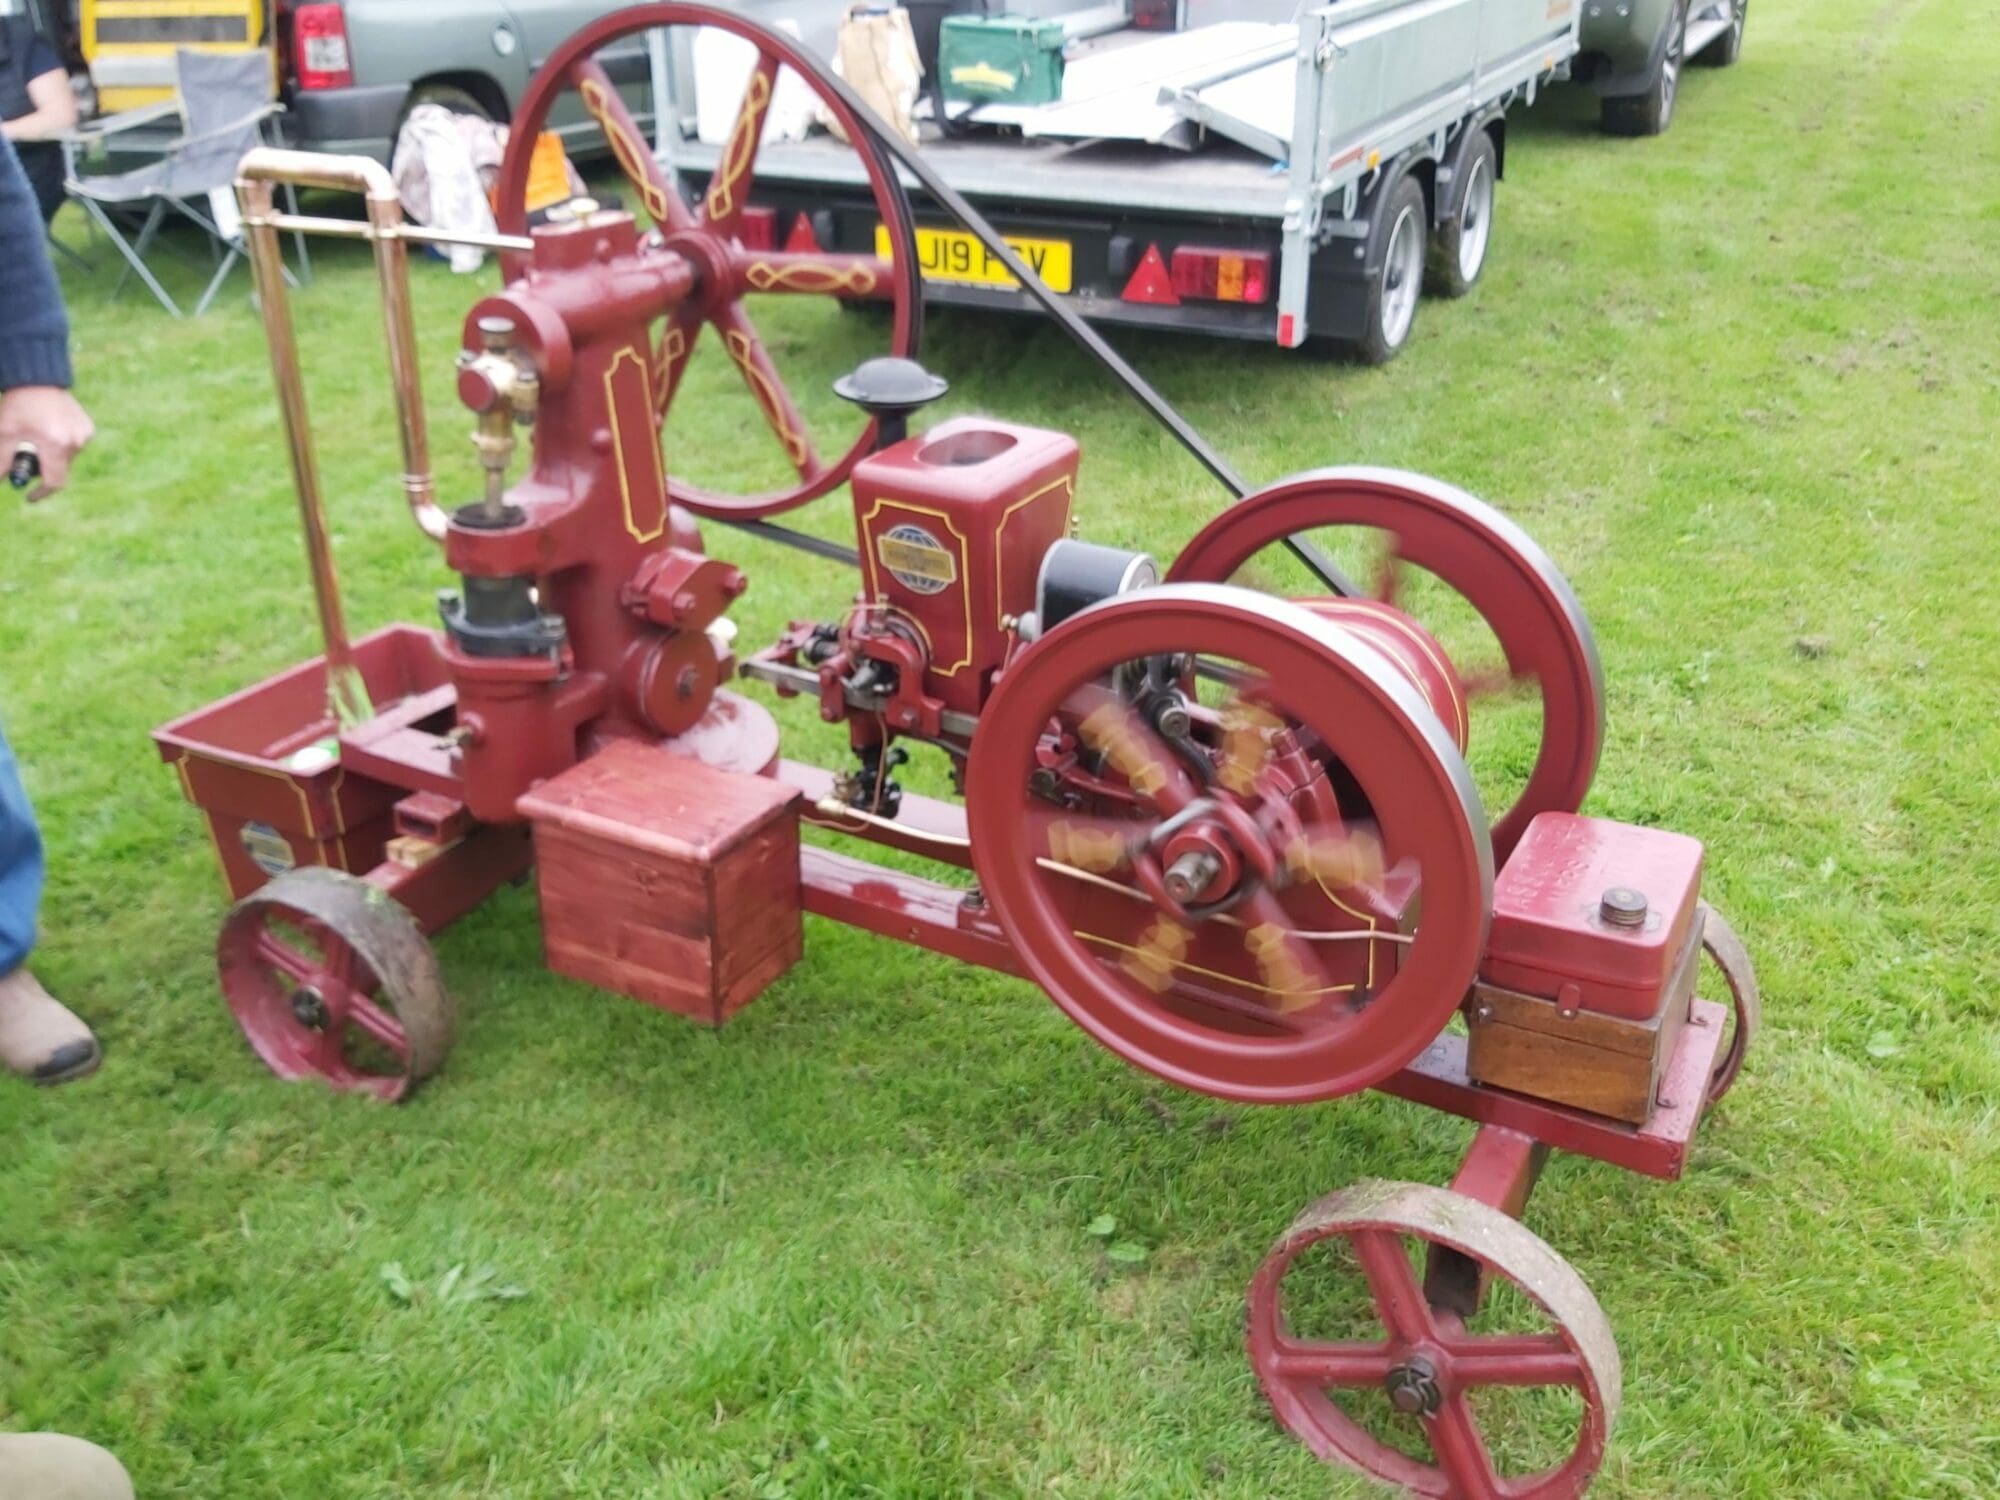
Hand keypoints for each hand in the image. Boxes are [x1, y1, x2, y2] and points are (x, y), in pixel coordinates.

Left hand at [0, 386, 93, 501]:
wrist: (37, 380)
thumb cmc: (18, 407)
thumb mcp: (5, 434)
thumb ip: (3, 461)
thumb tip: (3, 481)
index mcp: (55, 444)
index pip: (54, 481)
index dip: (41, 492)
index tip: (29, 496)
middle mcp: (74, 442)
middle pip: (59, 470)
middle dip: (41, 467)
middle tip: (25, 453)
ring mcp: (84, 435)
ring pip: (65, 458)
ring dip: (51, 454)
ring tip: (38, 434)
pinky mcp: (88, 428)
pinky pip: (73, 446)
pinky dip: (60, 443)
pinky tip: (50, 427)